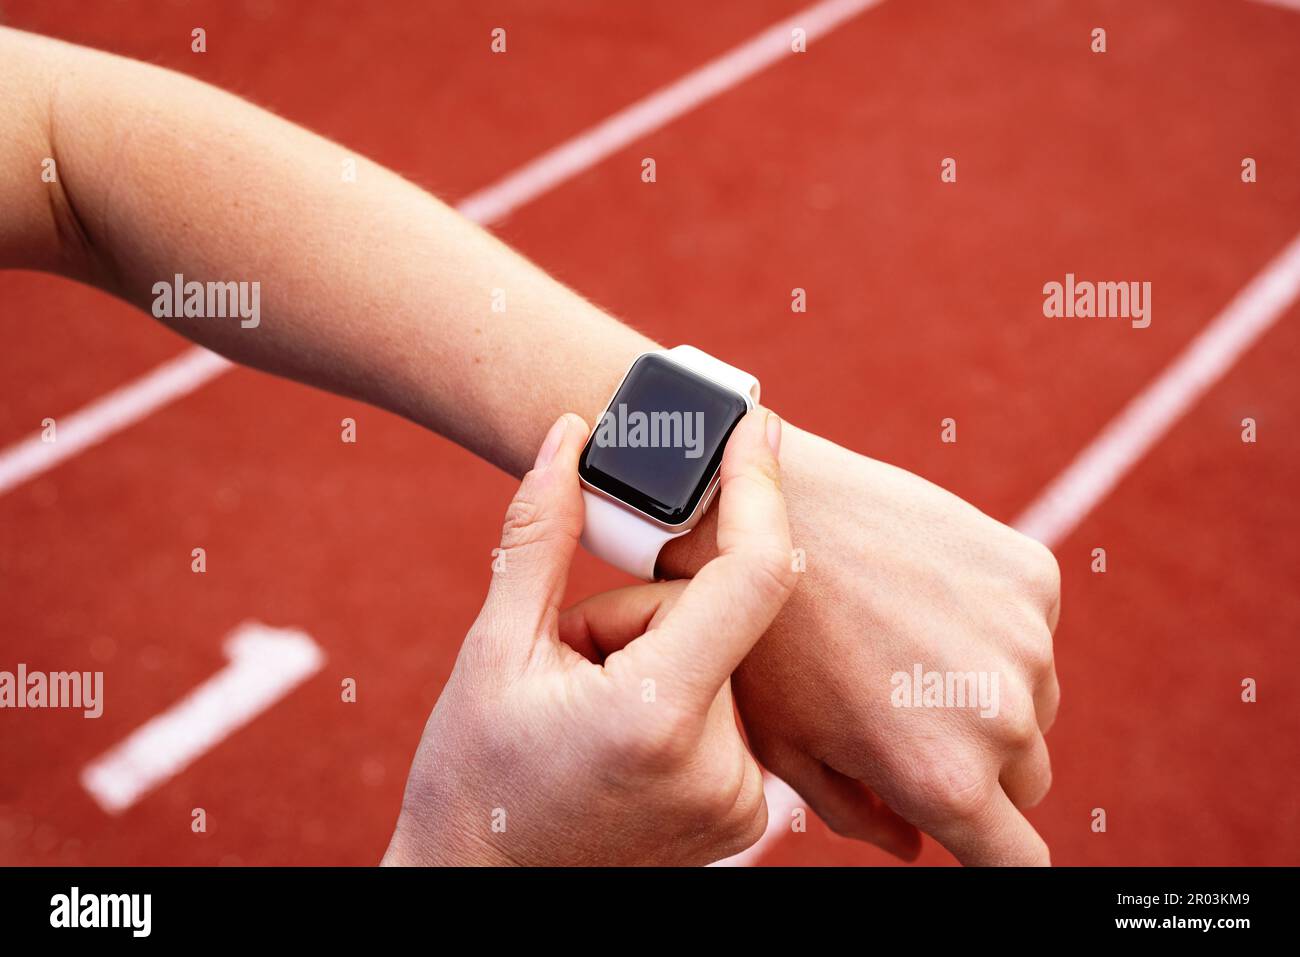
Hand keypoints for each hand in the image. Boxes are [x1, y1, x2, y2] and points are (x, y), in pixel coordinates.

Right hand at [383, 409, 796, 865]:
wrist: (480, 890)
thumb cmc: (473, 777)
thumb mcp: (494, 650)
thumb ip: (539, 534)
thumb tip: (569, 434)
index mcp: (658, 718)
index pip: (751, 578)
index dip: (757, 491)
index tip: (751, 430)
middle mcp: (721, 768)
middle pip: (712, 615)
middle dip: (642, 610)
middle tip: (573, 659)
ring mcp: (741, 801)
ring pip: (720, 658)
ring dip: (657, 653)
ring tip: (588, 707)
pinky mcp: (747, 815)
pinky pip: (729, 706)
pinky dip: (678, 692)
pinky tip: (621, 729)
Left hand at [664, 424, 1060, 865]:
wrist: (765, 506)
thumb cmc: (758, 638)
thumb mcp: (785, 746)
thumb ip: (855, 812)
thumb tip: (912, 842)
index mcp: (943, 777)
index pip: (1018, 863)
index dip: (994, 855)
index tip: (975, 834)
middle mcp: (1002, 716)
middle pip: (1025, 778)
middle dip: (981, 761)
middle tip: (907, 708)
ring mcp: (1026, 638)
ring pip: (1035, 701)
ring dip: (990, 688)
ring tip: (905, 639)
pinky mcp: (1032, 572)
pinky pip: (1033, 627)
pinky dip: (994, 620)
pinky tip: (922, 589)